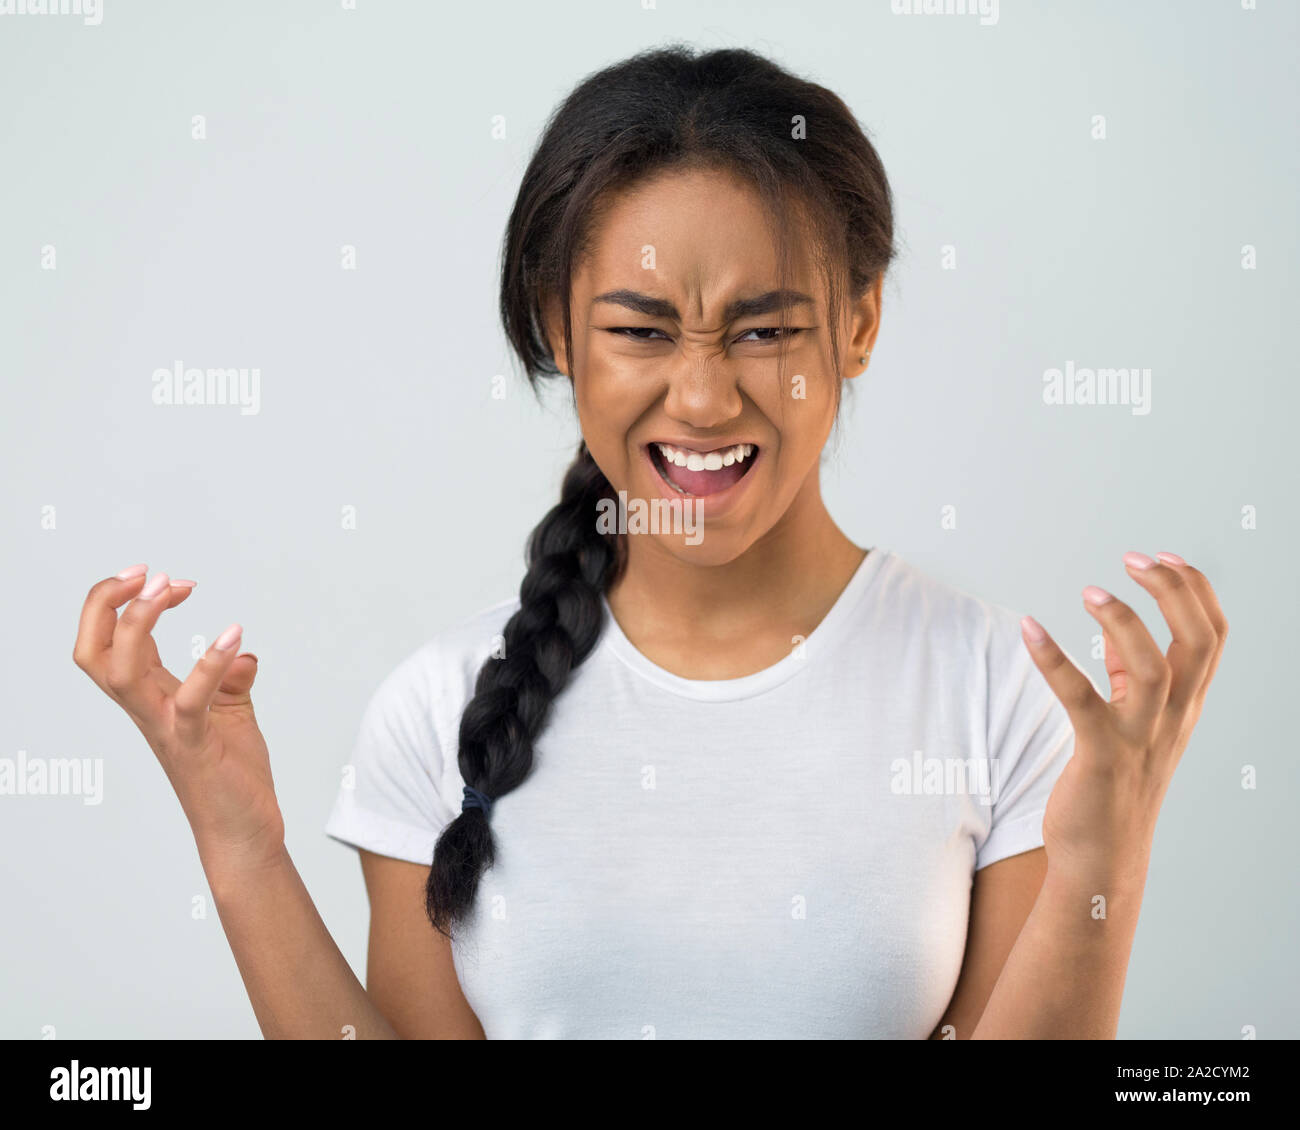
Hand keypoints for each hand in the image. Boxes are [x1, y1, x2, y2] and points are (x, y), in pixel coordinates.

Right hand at [73, 565, 284, 874]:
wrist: (243, 829)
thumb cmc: (230, 773)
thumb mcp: (231, 713)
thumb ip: (229, 679)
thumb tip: (242, 653)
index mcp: (148, 696)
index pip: (108, 640)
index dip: (124, 601)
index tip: (168, 580)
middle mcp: (146, 709)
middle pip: (92, 651)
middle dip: (107, 602)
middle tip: (149, 573)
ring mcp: (166, 727)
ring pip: (120, 672)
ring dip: (141, 623)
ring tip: (173, 588)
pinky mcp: (196, 744)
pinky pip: (190, 700)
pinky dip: (209, 662)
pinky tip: (234, 634)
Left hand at [1021, 552, 1226, 887]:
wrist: (1103, 859)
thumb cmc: (1115, 783)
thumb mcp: (1133, 721)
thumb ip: (1127, 674)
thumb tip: (1111, 624)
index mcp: (1184, 706)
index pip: (1212, 636)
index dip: (1194, 590)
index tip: (1162, 557)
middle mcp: (1172, 719)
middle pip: (1198, 643)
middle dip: (1174, 592)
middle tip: (1134, 558)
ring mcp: (1140, 738)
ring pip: (1153, 670)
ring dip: (1123, 622)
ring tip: (1090, 591)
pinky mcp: (1101, 756)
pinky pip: (1081, 700)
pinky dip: (1056, 661)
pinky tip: (1030, 630)